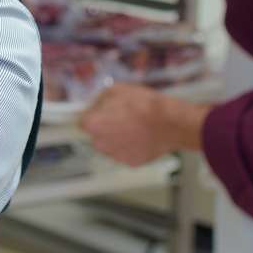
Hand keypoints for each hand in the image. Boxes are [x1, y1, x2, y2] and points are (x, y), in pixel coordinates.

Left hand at [78, 84, 207, 166]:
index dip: (93, 115)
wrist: (170, 123)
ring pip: (111, 146)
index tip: (101, 112)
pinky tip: (142, 136)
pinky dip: (131, 146)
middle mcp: (99, 144)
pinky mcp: (131, 163)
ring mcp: (115, 155)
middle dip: (105, 127)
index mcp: (92, 125)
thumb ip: (99, 99)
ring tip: (134, 126)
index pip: (83, 121)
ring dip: (117, 138)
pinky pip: (126, 153)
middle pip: (96, 135)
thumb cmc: (142, 104)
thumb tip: (95, 105)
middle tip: (121, 117)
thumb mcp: (116, 89)